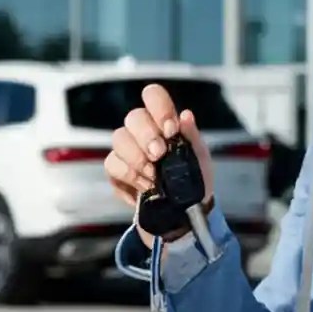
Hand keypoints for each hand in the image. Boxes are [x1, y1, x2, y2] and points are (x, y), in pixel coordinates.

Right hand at [105, 84, 215, 248]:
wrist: (184, 215)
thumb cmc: (194, 182)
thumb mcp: (200, 161)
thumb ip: (193, 138)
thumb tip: (186, 115)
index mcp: (165, 123)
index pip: (153, 96)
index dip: (158, 108)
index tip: (170, 129)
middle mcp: (143, 132)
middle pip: (133, 117)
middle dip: (146, 135)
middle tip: (159, 155)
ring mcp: (127, 150)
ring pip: (119, 138)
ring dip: (137, 157)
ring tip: (153, 175)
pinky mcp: (116, 172)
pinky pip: (112, 164)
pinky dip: (129, 175)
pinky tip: (145, 185)